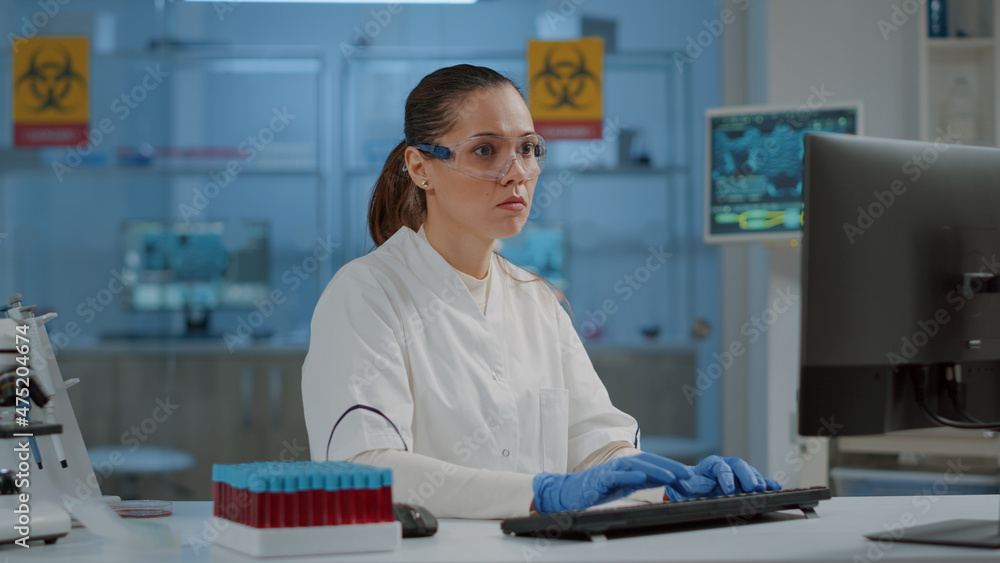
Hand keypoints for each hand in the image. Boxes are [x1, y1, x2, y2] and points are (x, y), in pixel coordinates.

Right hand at [533, 452, 693, 512]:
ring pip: (636, 466)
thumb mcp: (628, 484)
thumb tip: (670, 480)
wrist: (573, 492)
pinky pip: (616, 477)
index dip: (671, 466)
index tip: (688, 475)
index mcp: (630, 465)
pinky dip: (629, 476)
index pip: (654, 463)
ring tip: (670, 476)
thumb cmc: (601, 488)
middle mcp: (622, 464)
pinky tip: (641, 479)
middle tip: (686, 475)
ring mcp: (611, 470)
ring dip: (654, 470)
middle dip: (669, 466)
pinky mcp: (600, 479)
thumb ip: (646, 480)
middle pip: (648, 461)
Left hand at [664, 455, 781, 500]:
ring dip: (757, 479)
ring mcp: (737, 474)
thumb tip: (700, 485)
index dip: (725, 476)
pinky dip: (767, 483)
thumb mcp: (685, 486)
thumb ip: (692, 485)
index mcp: (710, 465)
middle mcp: (725, 466)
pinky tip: (775, 487)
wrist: (691, 490)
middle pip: (738, 465)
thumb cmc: (687, 487)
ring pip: (749, 472)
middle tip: (752, 487)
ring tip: (762, 489)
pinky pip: (758, 481)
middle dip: (746, 475)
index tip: (728, 489)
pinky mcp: (745, 483)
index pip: (720, 466)